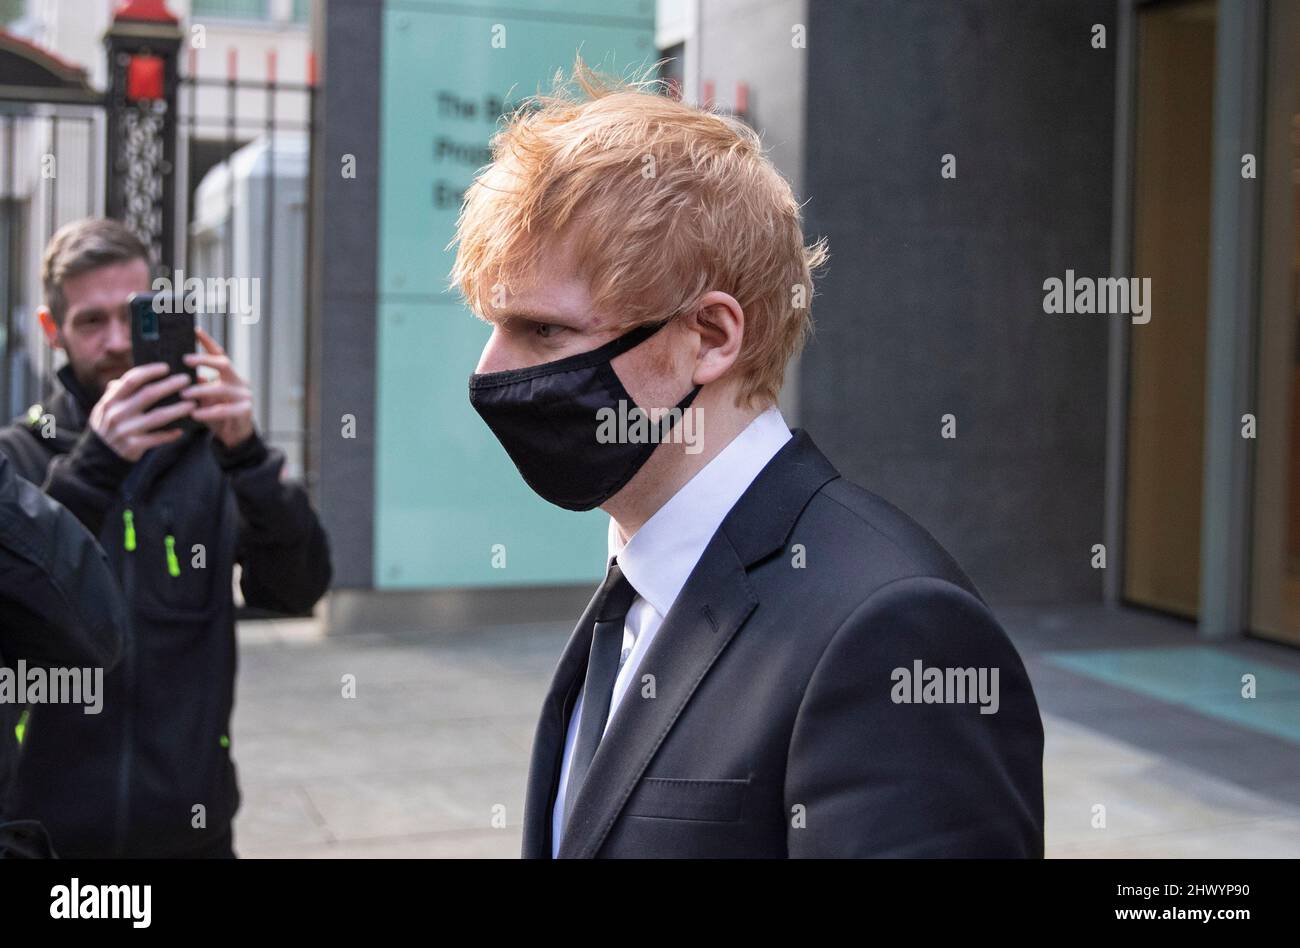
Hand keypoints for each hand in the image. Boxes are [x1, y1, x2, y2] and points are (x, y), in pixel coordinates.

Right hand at [89, 363, 195, 461]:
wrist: (98, 456)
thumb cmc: (109, 425)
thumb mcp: (106, 407)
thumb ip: (119, 391)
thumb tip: (140, 375)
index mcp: (111, 400)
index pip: (131, 380)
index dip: (149, 371)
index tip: (166, 367)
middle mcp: (117, 413)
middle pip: (148, 394)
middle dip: (169, 385)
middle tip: (186, 380)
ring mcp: (125, 430)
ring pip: (157, 416)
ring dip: (177, 409)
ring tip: (193, 404)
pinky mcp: (133, 446)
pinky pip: (157, 438)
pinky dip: (170, 433)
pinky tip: (182, 429)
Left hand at [182, 327, 254, 449]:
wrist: (234, 435)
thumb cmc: (216, 413)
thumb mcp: (203, 396)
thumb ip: (195, 383)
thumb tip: (173, 371)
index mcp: (228, 374)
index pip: (218, 353)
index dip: (207, 341)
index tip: (194, 330)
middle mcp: (238, 381)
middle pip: (223, 363)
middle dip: (204, 360)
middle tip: (185, 360)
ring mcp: (244, 395)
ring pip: (221, 388)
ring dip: (201, 390)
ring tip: (184, 394)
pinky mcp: (245, 411)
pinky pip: (225, 410)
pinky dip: (208, 412)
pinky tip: (195, 414)